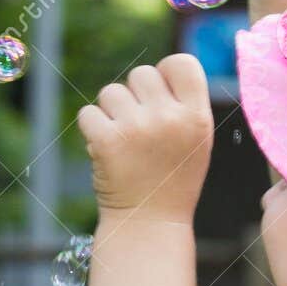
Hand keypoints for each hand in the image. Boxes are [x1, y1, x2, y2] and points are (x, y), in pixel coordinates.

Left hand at [77, 55, 212, 221]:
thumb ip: (184, 103)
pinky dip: (92, 129)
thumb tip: (161, 69)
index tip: (160, 95)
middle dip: (135, 96)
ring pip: (111, 92)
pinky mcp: (107, 140)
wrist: (149, 223)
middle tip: (140, 128)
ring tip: (125, 142)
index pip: (181, 62)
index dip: (165, 73)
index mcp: (197, 116)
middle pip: (141, 73)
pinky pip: (88, 113)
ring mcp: (137, 128)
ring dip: (111, 113)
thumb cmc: (173, 178)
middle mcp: (169, 118)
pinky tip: (107, 151)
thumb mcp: (196, 139)